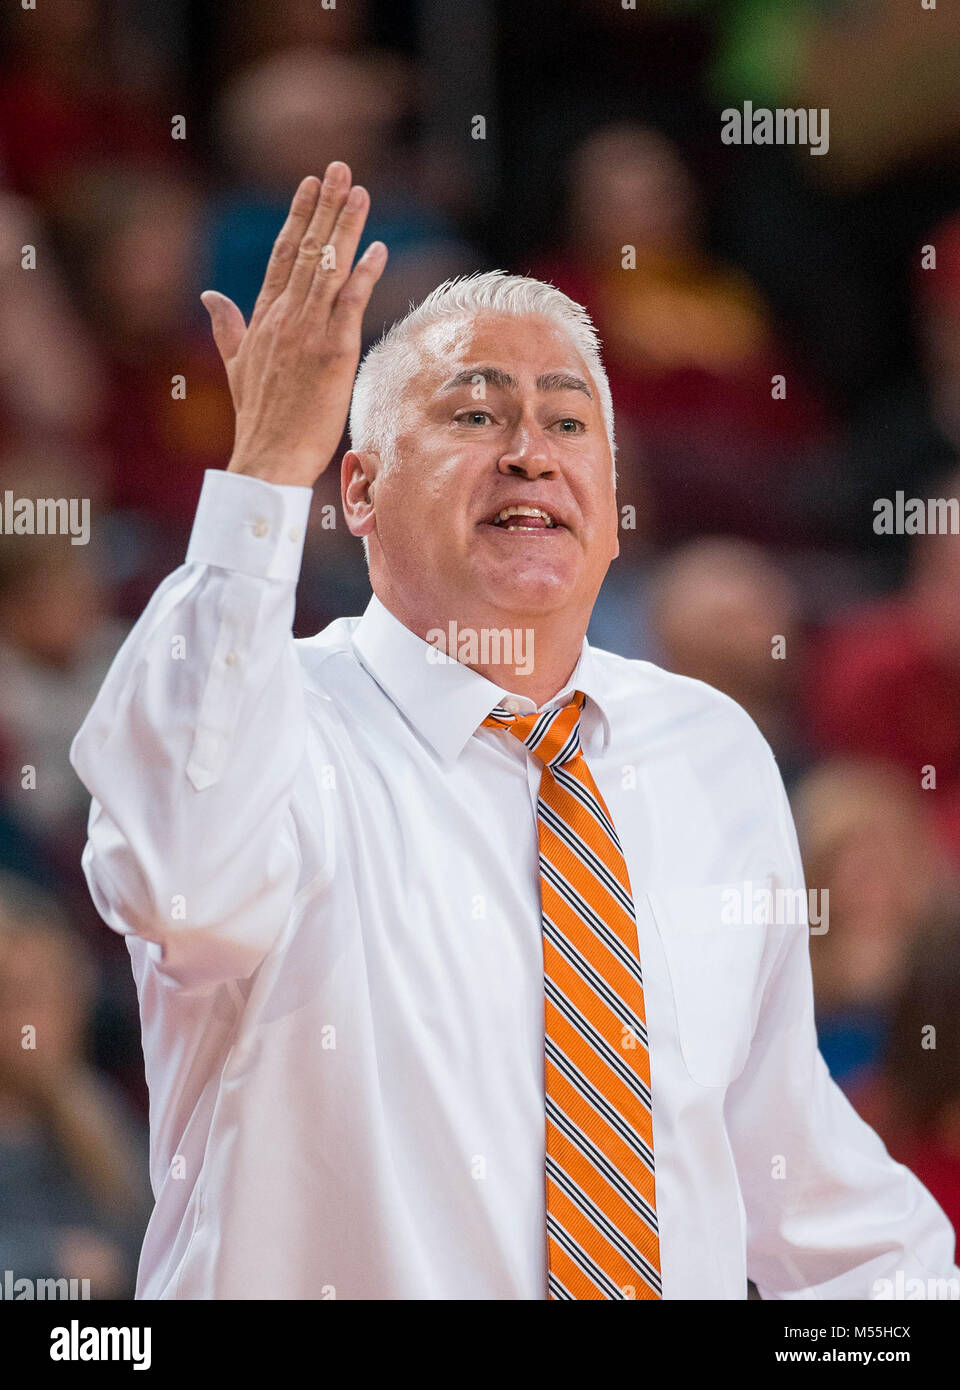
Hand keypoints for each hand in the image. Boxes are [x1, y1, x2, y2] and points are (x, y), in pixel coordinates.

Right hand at [202, 164, 386, 487]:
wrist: (268, 456)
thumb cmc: (258, 420)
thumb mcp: (236, 366)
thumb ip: (226, 326)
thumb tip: (209, 295)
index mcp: (262, 320)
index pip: (282, 256)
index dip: (298, 217)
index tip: (310, 184)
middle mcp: (283, 318)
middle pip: (307, 251)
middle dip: (324, 207)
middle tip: (339, 169)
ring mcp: (308, 332)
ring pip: (329, 268)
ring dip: (346, 227)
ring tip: (358, 191)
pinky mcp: (333, 352)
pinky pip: (350, 303)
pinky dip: (363, 274)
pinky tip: (376, 248)